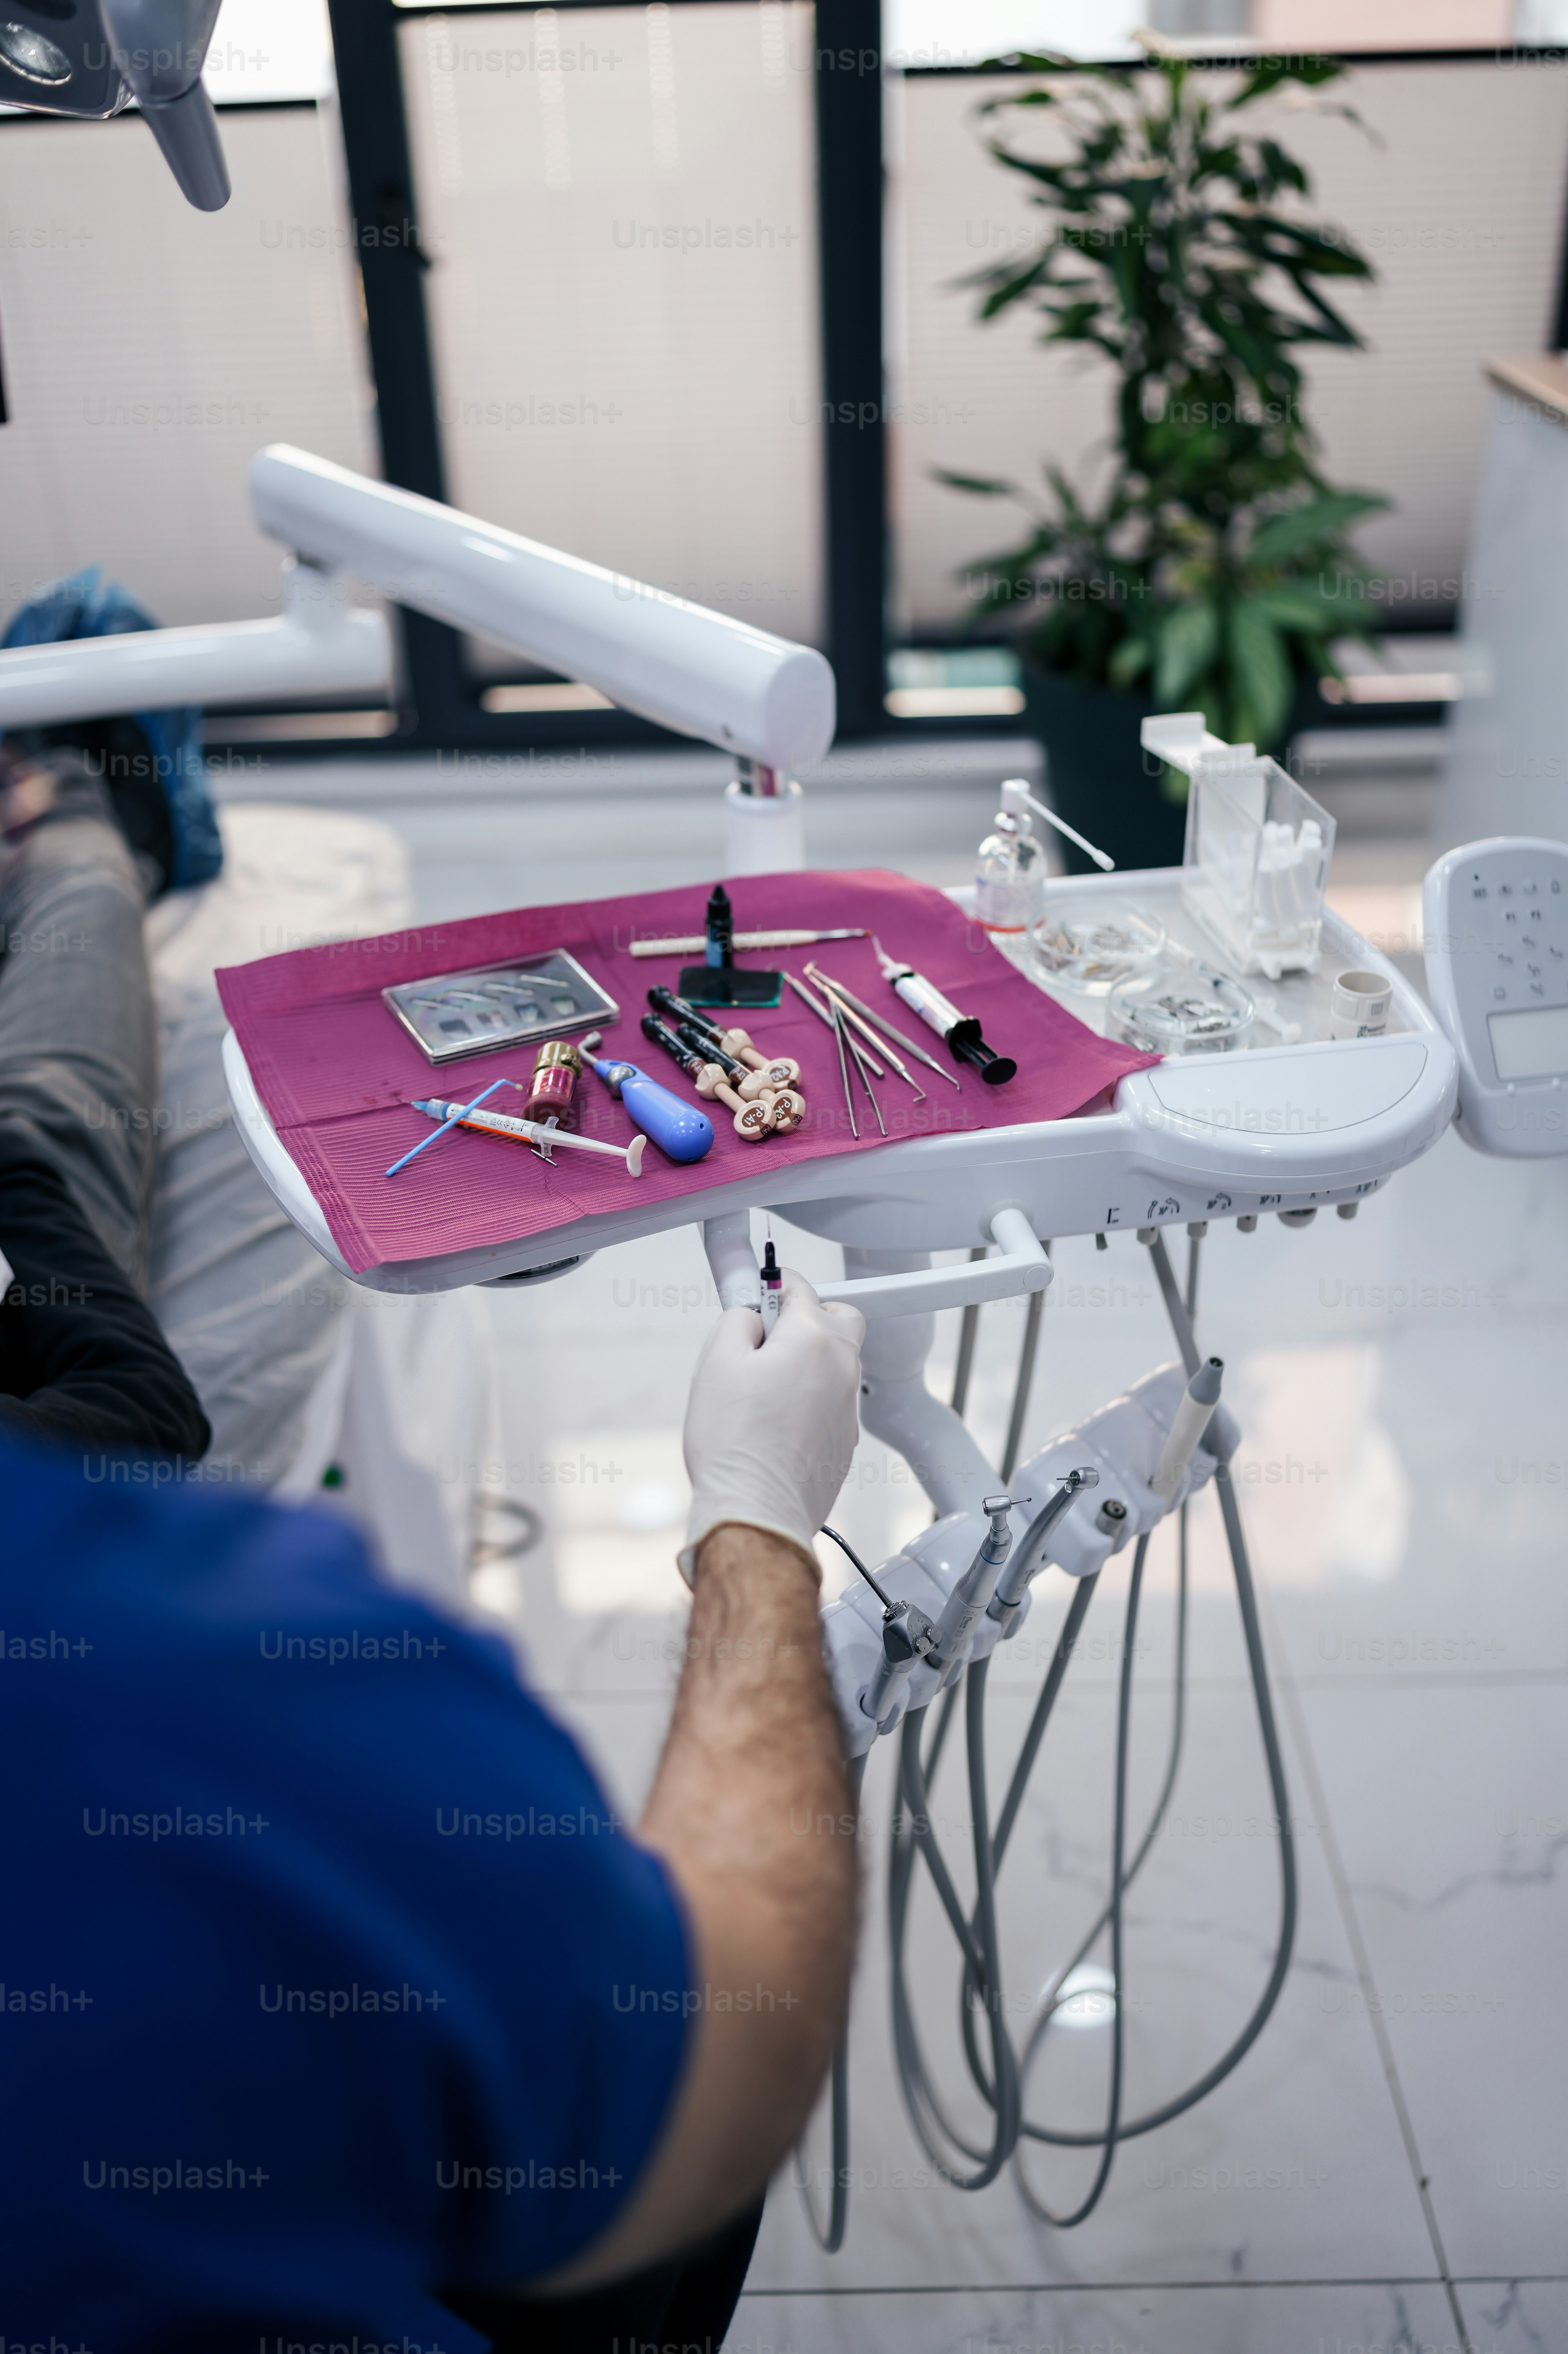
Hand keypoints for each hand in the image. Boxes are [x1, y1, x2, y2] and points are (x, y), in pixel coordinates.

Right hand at [679, 1271, 865, 1584]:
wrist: (755, 1512)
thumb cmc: (732, 1442)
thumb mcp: (716, 1362)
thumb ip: (736, 1321)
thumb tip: (751, 1316)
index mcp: (813, 1340)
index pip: (799, 1288)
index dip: (772, 1284)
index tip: (757, 1290)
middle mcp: (842, 1369)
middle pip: (841, 1319)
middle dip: (812, 1314)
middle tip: (772, 1333)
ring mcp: (848, 1409)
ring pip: (839, 1364)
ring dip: (811, 1360)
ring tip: (766, 1385)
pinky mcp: (845, 1442)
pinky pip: (834, 1404)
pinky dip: (813, 1399)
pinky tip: (777, 1421)